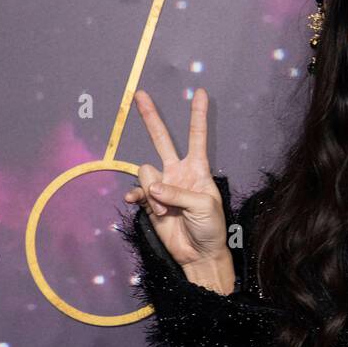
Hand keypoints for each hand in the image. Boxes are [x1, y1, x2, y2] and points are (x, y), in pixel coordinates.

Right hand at [124, 87, 230, 269]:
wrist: (199, 254)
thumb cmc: (211, 228)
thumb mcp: (203, 206)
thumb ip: (177, 192)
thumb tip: (152, 186)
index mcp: (197, 170)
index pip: (197, 137)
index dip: (198, 115)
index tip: (200, 93)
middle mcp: (178, 172)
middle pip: (162, 139)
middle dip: (151, 118)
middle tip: (139, 95)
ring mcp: (162, 186)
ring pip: (146, 172)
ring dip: (153, 193)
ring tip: (165, 211)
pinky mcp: (150, 202)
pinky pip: (137, 191)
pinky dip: (138, 197)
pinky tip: (139, 203)